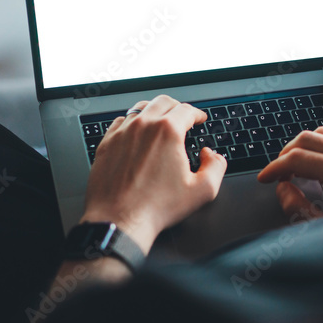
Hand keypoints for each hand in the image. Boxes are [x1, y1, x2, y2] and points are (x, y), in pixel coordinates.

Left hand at [81, 95, 226, 252]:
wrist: (119, 220)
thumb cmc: (156, 208)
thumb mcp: (202, 191)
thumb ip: (216, 167)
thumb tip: (212, 155)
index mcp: (167, 132)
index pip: (187, 110)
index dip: (198, 114)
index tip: (199, 119)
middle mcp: (143, 126)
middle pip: (163, 102)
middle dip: (177, 107)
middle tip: (183, 117)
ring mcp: (122, 133)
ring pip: (141, 108)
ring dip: (155, 111)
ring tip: (161, 122)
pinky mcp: (106, 143)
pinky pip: (121, 121)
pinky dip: (133, 122)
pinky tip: (137, 133)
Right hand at [257, 127, 322, 217]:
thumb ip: (299, 209)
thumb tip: (283, 189)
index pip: (296, 158)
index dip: (274, 168)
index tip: (266, 179)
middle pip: (306, 138)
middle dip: (285, 154)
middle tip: (277, 174)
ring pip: (322, 134)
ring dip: (303, 147)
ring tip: (294, 169)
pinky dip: (321, 147)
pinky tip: (317, 167)